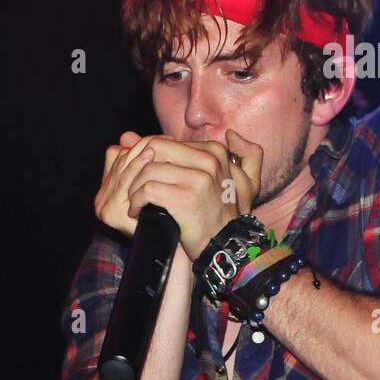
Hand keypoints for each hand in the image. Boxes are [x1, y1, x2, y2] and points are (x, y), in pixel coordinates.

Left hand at [95, 129, 262, 259]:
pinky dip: (136, 201)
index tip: (145, 177)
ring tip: (134, 201)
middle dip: (137, 167)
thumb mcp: (246, 183)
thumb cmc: (228, 214)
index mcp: (215, 151)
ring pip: (148, 170)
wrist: (226, 245)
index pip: (165, 142)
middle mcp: (208, 161)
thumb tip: (231, 134)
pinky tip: (137, 211)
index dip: (148, 159)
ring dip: (134, 187)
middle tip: (134, 186)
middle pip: (154, 149)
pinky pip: (148, 189)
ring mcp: (198, 179)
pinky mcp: (185, 199)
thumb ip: (245, 154)